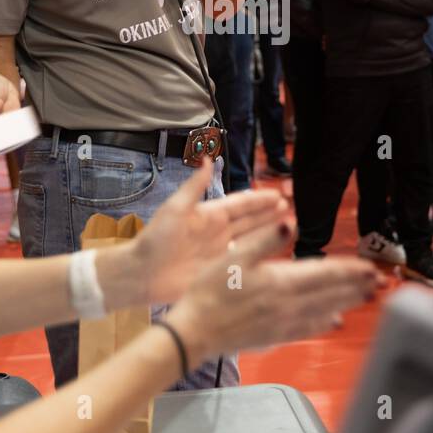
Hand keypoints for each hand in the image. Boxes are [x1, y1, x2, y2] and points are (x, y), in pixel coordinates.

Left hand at [131, 160, 287, 302]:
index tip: (278, 194)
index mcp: (209, 215)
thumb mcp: (176, 209)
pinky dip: (258, 259)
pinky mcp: (218, 273)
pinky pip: (243, 263)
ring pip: (250, 240)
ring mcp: (219, 253)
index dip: (259, 200)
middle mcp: (218, 233)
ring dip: (269, 234)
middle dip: (269, 214)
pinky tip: (273, 259)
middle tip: (290, 208)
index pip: (241, 205)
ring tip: (289, 228)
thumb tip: (207, 158)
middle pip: (250, 221)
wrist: (142, 274)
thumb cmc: (156, 240)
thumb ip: (195, 187)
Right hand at [165, 222, 384, 361]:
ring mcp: (283, 323)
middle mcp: (288, 305)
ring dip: (347, 302)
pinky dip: (324, 322)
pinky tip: (333, 321)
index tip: (371, 267)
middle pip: (331, 293)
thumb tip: (290, 222)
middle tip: (381, 281)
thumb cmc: (209, 291)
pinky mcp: (275, 336)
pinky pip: (308, 328)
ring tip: (366, 296)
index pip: (325, 273)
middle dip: (357, 285)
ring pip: (324, 311)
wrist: (194, 332)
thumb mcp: (233, 257)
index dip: (350, 270)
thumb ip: (264, 240)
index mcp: (281, 282)